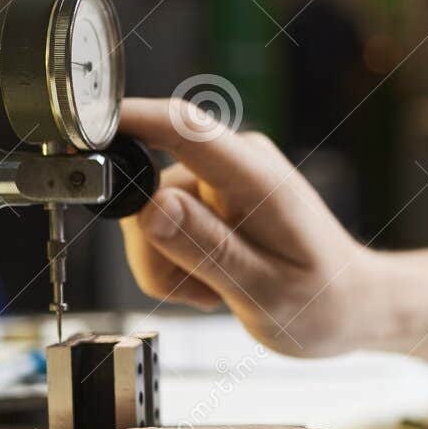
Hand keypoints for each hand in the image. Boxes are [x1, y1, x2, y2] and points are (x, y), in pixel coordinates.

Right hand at [118, 97, 376, 356]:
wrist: (352, 307)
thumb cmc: (322, 303)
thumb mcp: (265, 291)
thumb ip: (207, 248)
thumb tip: (151, 208)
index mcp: (255, 176)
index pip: (179, 127)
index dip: (122, 121)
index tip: (75, 134)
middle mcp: (237, 164)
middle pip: (147, 188)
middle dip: (155, 249)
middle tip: (199, 291)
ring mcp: (225, 179)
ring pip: (149, 215)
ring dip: (169, 264)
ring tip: (217, 292)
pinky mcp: (215, 197)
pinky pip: (165, 226)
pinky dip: (178, 263)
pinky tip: (216, 283)